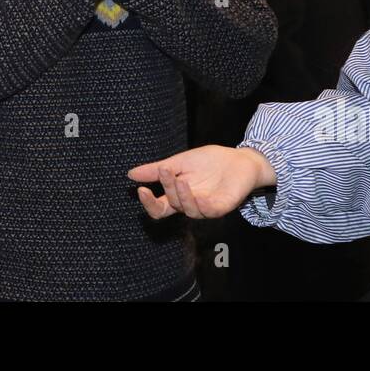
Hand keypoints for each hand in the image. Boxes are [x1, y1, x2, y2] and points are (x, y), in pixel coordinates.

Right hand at [128, 146, 275, 219]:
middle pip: (171, 206)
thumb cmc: (209, 161)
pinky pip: (209, 211)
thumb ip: (156, 170)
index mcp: (178, 196)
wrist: (239, 159)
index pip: (158, 208)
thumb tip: (130, 173)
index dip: (148, 202)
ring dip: (182, 196)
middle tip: (165, 171)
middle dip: (166, 188)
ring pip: (189, 210)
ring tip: (180, 180)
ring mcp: (206, 207)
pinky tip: (197, 195)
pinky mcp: (222, 206)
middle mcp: (190, 204)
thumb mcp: (179, 162)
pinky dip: (202, 205)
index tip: (141, 189)